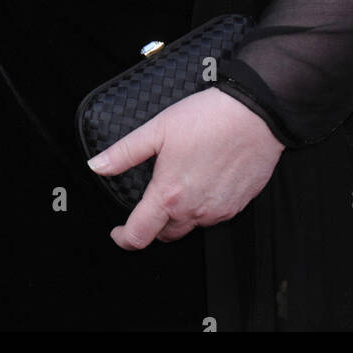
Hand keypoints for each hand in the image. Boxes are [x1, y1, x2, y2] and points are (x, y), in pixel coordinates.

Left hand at [87, 87, 284, 248]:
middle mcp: (194, 210)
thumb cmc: (208, 118)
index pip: (139, 235)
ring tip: (178, 185)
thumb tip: (97, 166)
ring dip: (178, 215)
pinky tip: (202, 183)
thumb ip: (124, 152)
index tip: (118, 232)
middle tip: (150, 203)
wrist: (254, 114)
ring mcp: (217, 211)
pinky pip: (212, 216)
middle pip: (165, 234)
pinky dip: (202, 207)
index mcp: (169, 194)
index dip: (123, 238)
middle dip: (152, 224)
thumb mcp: (157, 129)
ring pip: (190, 225)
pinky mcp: (237, 206)